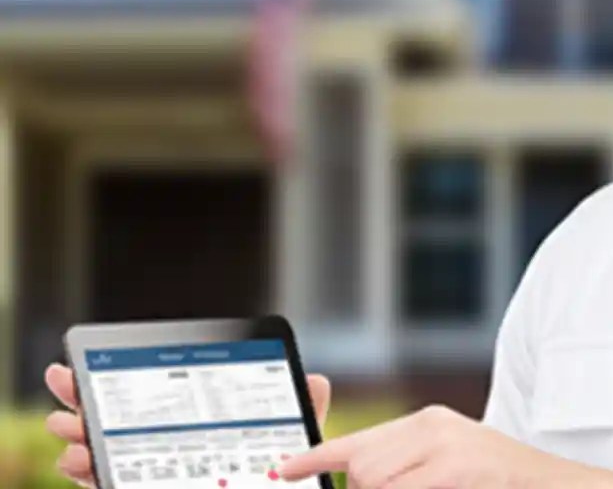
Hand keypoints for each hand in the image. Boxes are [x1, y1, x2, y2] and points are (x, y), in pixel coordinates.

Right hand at [43, 362, 331, 487]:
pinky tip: (84, 464)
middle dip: (80, 401)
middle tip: (65, 389)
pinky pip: (106, 483)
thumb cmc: (269, 469)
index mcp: (185, 417)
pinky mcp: (138, 488)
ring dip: (78, 438)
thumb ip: (300, 408)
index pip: (143, 392)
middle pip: (108, 416)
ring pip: (99, 450)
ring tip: (71, 430)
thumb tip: (315, 381)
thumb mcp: (285, 435)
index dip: (104, 378)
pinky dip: (89, 474)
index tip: (78, 367)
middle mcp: (157, 442)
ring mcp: (145, 470)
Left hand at [280, 404, 597, 488]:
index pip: (357, 440)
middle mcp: (433, 426)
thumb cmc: (498, 485)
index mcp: (427, 424)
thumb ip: (408, 471)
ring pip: (374, 480)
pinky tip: (444, 486)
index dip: (315, 459)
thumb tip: (364, 480)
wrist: (557, 484)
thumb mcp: (447, 469)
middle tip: (403, 488)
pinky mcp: (457, 467)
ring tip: (435, 486)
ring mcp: (447, 445)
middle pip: (360, 467)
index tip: (284, 469)